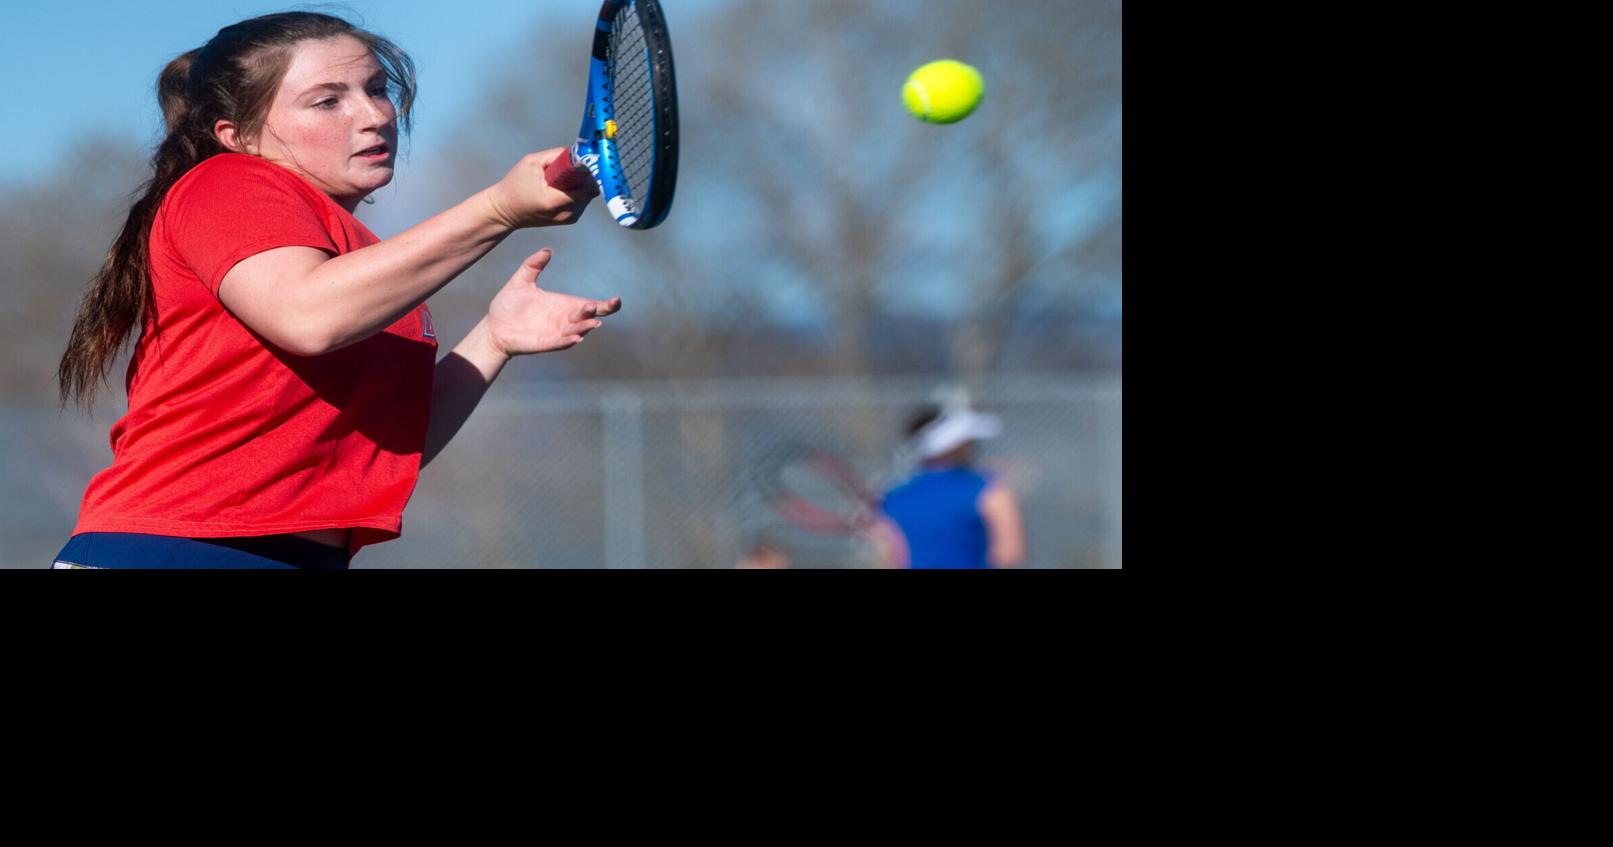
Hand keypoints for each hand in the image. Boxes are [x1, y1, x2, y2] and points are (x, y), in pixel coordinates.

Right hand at [483, 149, 599, 228]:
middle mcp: (566, 213)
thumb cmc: (515, 185)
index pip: (588, 187)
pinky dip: (576, 191)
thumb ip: (557, 155)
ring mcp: (569, 218)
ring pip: (588, 194)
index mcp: (554, 201)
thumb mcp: (532, 162)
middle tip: (566, 170)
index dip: (589, 172)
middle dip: (583, 176)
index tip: (583, 162)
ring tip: (559, 181)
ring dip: (579, 183)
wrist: (506, 211)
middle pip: (590, 189)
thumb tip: (578, 152)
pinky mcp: (571, 219)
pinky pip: (583, 200)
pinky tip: (560, 189)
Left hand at [485, 248, 620, 355]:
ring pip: (577, 331)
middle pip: (587, 317)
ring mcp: (556, 333)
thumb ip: (532, 265)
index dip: (606, 305)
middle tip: (592, 306)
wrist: (493, 327)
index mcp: (563, 304)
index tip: (617, 300)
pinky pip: (561, 343)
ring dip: (585, 327)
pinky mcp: (546, 343)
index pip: (591, 305)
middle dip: (592, 312)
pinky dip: (569, 341)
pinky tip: (576, 338)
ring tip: (591, 323)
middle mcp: (564, 319)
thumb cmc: (508, 305)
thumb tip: (547, 250)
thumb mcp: (520, 281)